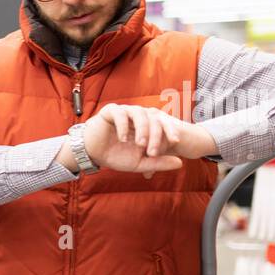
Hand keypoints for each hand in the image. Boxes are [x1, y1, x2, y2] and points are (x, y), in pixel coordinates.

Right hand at [83, 104, 217, 175]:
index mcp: (147, 125)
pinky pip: (121, 114)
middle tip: (154, 151)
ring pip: (139, 113)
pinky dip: (123, 126)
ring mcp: (125, 112)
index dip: (170, 130)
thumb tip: (180, 163)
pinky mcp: (111, 111)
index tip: (175, 142)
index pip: (163, 123)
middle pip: (154, 118)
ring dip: (142, 129)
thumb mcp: (140, 163)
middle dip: (156, 134)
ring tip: (140, 144)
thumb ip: (159, 162)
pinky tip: (123, 139)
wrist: (93, 154)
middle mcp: (138, 116)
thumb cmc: (116, 156)